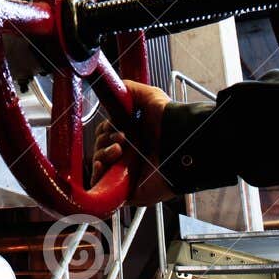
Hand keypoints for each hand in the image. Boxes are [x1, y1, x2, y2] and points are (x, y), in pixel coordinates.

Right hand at [92, 80, 174, 205]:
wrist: (181, 145)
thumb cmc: (170, 123)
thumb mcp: (150, 97)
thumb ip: (129, 89)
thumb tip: (110, 86)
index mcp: (131, 137)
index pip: (104, 135)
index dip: (104, 131)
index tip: (113, 127)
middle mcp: (128, 156)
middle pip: (99, 149)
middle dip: (104, 142)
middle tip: (121, 140)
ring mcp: (126, 174)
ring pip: (98, 165)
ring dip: (101, 155)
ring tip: (118, 150)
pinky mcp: (126, 192)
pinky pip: (102, 187)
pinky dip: (97, 176)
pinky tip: (100, 166)